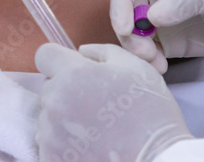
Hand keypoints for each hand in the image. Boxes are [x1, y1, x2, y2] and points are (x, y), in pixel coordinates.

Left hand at [35, 43, 191, 161]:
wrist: (159, 159)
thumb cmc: (150, 112)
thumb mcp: (135, 67)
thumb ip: (102, 52)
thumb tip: (81, 52)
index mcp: (72, 74)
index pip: (44, 55)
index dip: (60, 61)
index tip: (75, 71)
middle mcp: (55, 102)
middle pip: (49, 87)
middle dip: (67, 90)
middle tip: (95, 104)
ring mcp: (51, 133)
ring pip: (49, 116)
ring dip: (65, 118)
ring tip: (96, 129)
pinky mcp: (52, 157)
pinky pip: (50, 142)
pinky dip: (66, 144)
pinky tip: (91, 145)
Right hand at [109, 0, 203, 63]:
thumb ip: (182, 1)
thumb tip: (152, 18)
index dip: (119, 3)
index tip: (125, 27)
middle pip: (125, 11)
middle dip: (128, 33)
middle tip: (144, 53)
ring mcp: (163, 17)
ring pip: (134, 34)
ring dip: (137, 50)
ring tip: (157, 63)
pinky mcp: (173, 40)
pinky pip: (150, 50)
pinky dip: (149, 61)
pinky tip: (162, 67)